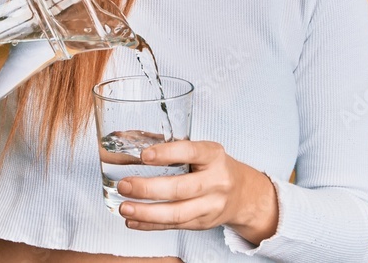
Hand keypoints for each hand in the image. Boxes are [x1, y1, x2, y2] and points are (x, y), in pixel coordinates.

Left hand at [116, 140, 279, 244]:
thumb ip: (172, 148)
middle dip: (148, 189)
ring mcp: (211, 206)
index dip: (167, 154)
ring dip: (146, 212)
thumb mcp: (203, 151)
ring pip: (177, 213)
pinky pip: (174, 226)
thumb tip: (130, 141)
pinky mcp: (202, 223)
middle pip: (181, 188)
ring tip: (125, 207)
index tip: (144, 155)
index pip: (191, 152)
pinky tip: (133, 220)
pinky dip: (150, 224)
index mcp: (214, 156)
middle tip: (125, 185)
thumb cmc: (214, 167)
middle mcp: (216, 181)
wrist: (242, 194)